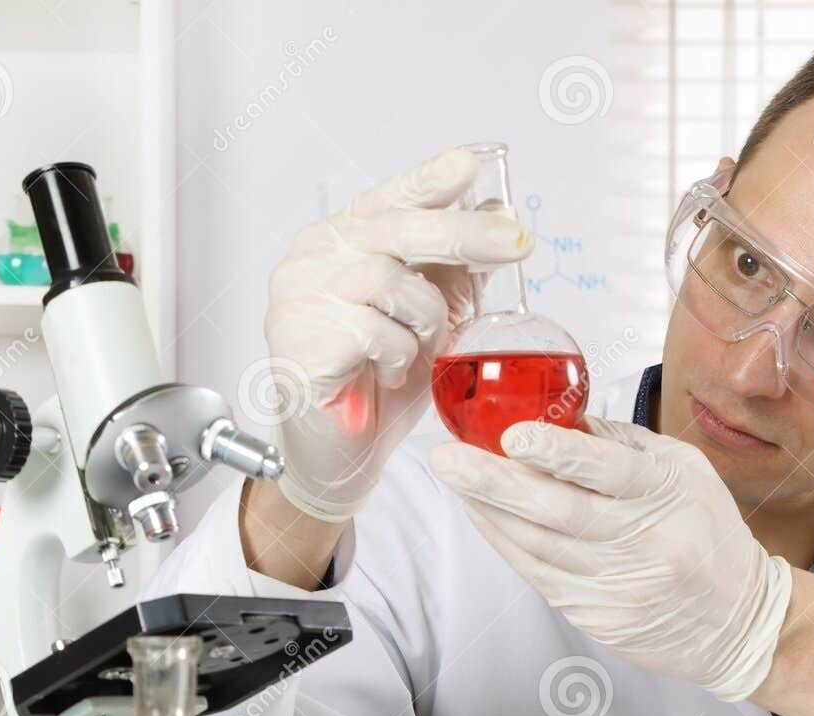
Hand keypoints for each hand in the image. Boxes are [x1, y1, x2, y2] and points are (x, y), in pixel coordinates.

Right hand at [263, 146, 533, 521]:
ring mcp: (297, 295)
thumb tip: (499, 217)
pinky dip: (399, 355)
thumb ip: (455, 271)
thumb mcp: (433, 319)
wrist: (344, 452)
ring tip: (422, 347)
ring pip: (387, 278)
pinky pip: (373, 330)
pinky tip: (390, 372)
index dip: (428, 180)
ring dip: (426, 318)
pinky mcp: (296, 340)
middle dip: (463, 234)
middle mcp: (312, 257)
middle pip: (394, 227)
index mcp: (342, 241)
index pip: (388, 196)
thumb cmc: (382, 382)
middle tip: (516, 244)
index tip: (468, 165)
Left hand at [426, 419, 793, 701]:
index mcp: (667, 498)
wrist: (740, 623)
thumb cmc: (711, 537)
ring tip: (454, 478)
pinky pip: (538, 574)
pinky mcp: (596, 616)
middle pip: (557, 511)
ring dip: (487, 510)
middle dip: (494, 482)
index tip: (513, 435)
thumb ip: (626, 445)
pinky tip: (483, 516)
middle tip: (447, 458)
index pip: (607, 471)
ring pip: (537, 545)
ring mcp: (616, 585)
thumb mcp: (687, 473)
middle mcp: (641, 543)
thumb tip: (559, 418)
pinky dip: (504, 542)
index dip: (557, 452)